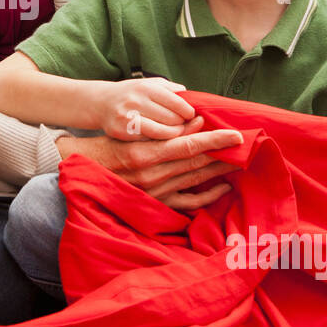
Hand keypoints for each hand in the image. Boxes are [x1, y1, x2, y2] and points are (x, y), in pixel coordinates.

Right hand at [57, 115, 242, 210]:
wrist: (77, 174)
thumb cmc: (103, 147)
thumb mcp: (129, 134)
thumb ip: (162, 130)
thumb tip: (195, 122)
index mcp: (144, 154)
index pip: (189, 146)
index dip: (215, 140)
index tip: (237, 134)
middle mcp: (152, 176)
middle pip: (197, 163)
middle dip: (224, 153)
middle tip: (248, 144)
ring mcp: (155, 193)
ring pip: (195, 180)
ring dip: (220, 170)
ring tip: (241, 159)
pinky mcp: (155, 204)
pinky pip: (188, 203)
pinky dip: (207, 196)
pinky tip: (223, 186)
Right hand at [92, 78, 195, 140]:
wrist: (102, 102)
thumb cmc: (132, 93)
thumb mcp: (150, 84)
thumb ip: (171, 90)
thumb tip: (193, 98)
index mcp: (146, 88)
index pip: (177, 103)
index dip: (189, 112)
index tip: (192, 116)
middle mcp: (136, 101)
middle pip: (172, 119)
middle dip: (182, 124)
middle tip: (184, 125)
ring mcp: (128, 117)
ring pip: (163, 132)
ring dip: (174, 134)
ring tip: (176, 132)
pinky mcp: (121, 131)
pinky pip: (149, 140)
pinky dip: (159, 141)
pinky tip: (161, 138)